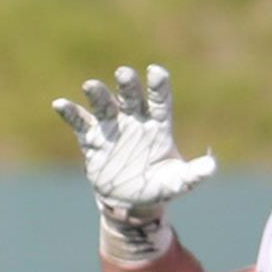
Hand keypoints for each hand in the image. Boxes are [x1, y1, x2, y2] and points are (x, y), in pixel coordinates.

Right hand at [53, 64, 216, 216]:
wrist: (128, 200)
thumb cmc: (157, 187)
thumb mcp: (177, 182)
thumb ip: (194, 174)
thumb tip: (212, 165)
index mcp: (157, 126)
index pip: (160, 101)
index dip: (158, 86)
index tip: (155, 71)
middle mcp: (134, 121)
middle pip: (131, 97)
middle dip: (127, 85)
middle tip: (123, 73)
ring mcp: (112, 128)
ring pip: (104, 105)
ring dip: (98, 94)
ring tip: (90, 85)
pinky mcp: (92, 140)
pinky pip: (80, 123)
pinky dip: (71, 113)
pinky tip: (60, 104)